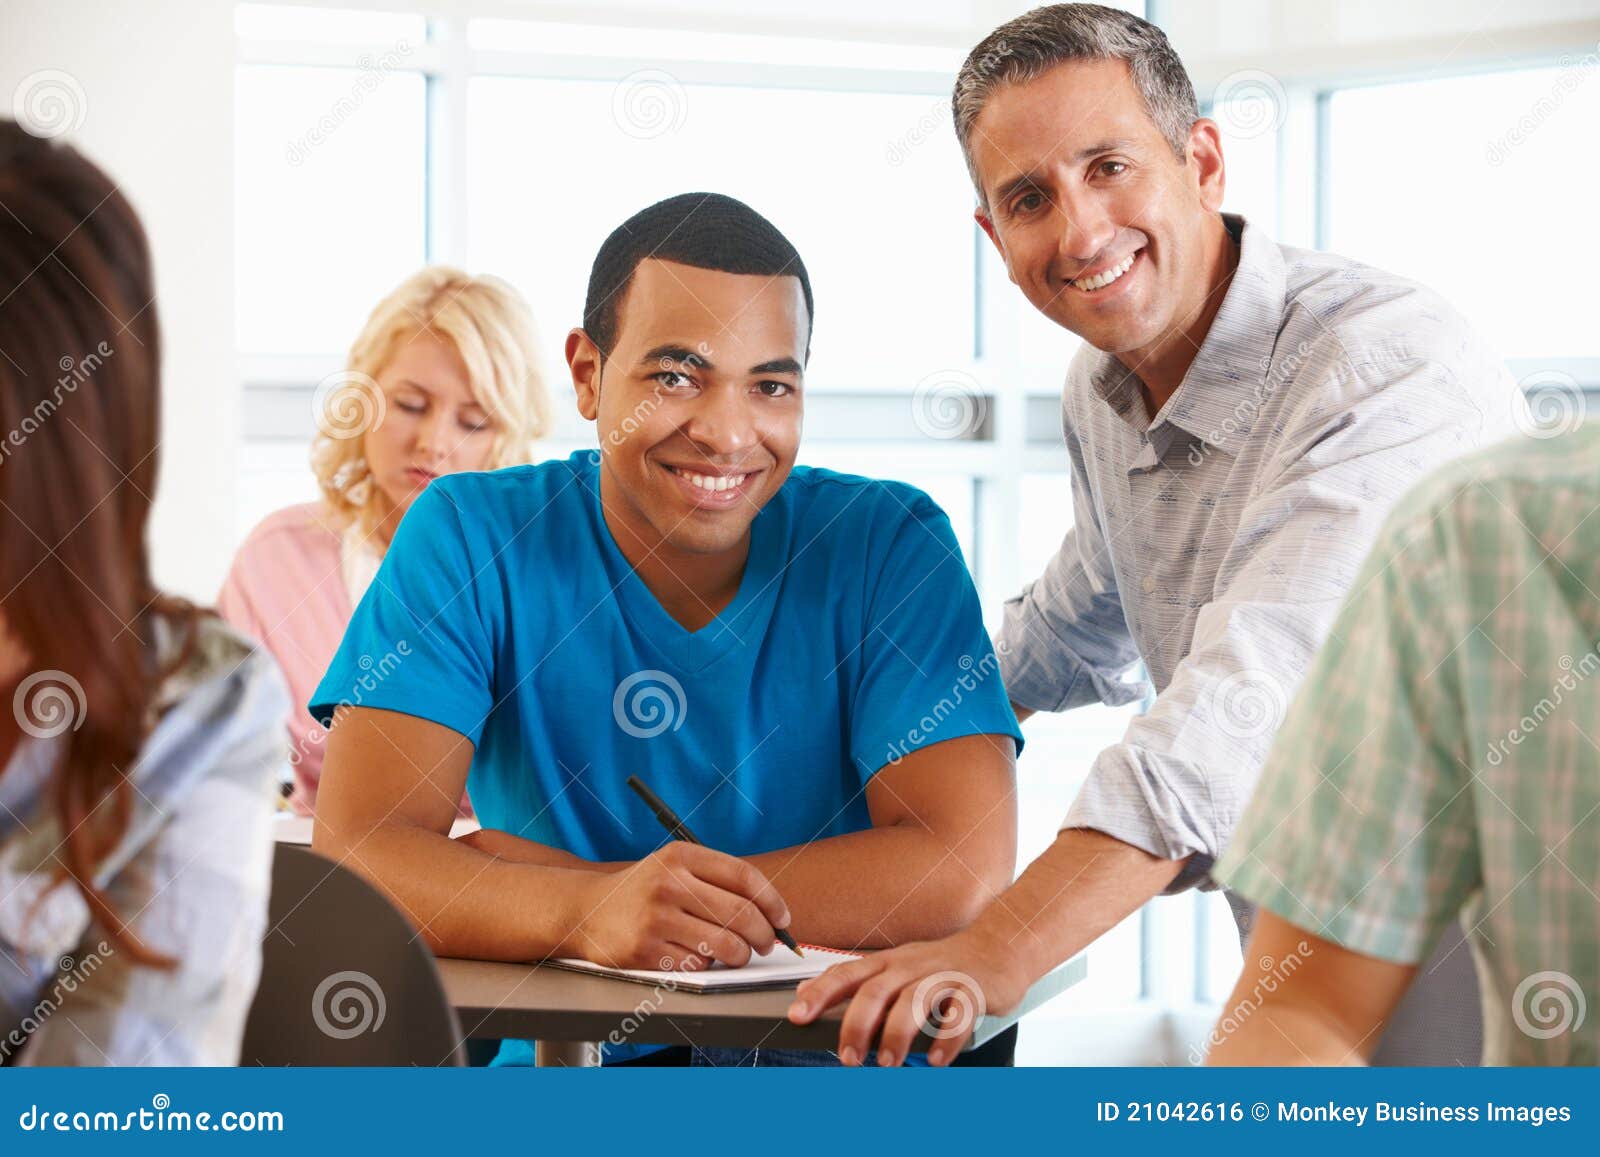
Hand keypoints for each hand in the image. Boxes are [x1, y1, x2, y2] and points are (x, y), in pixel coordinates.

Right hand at [567, 841, 792, 970]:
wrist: (587, 910)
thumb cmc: (643, 891)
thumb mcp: (674, 866)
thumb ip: (716, 879)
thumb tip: (770, 910)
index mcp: (681, 856)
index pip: (743, 876)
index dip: (772, 901)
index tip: (783, 919)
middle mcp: (668, 882)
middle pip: (740, 914)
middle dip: (764, 935)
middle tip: (766, 944)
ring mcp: (654, 917)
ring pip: (724, 945)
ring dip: (739, 955)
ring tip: (736, 953)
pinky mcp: (643, 949)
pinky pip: (696, 964)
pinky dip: (706, 965)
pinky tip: (698, 956)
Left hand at [787, 929, 1030, 1066]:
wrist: (999, 948)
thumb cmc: (941, 965)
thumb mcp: (895, 967)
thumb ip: (855, 982)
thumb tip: (804, 993)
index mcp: (888, 962)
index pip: (847, 973)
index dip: (820, 993)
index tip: (798, 1016)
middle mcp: (911, 966)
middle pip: (876, 989)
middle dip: (857, 1024)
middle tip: (847, 1058)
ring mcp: (943, 975)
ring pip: (914, 1000)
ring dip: (896, 1033)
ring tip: (887, 1063)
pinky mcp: (973, 989)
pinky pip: (959, 1013)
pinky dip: (946, 1038)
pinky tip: (936, 1060)